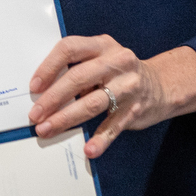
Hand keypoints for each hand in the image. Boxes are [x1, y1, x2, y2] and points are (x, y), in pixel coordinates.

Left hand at [27, 36, 195, 158]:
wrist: (161, 85)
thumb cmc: (118, 71)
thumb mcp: (100, 57)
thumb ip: (77, 65)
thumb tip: (42, 90)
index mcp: (101, 45)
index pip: (69, 49)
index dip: (48, 67)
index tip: (34, 86)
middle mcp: (116, 62)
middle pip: (78, 78)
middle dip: (52, 98)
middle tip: (35, 114)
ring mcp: (128, 86)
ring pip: (92, 103)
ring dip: (66, 118)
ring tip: (47, 129)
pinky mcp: (136, 109)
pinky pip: (114, 126)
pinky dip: (100, 139)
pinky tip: (89, 150)